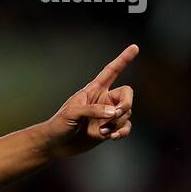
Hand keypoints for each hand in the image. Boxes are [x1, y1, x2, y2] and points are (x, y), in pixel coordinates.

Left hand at [42, 44, 137, 158]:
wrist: (55, 144)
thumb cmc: (59, 124)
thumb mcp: (72, 113)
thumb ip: (93, 110)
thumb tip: (114, 112)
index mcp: (93, 90)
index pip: (111, 71)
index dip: (123, 59)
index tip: (135, 47)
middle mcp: (104, 100)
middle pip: (127, 94)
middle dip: (126, 104)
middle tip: (115, 113)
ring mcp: (107, 115)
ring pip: (127, 113)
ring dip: (118, 122)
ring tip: (102, 130)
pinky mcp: (109, 129)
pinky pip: (126, 127)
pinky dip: (122, 132)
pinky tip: (111, 137)